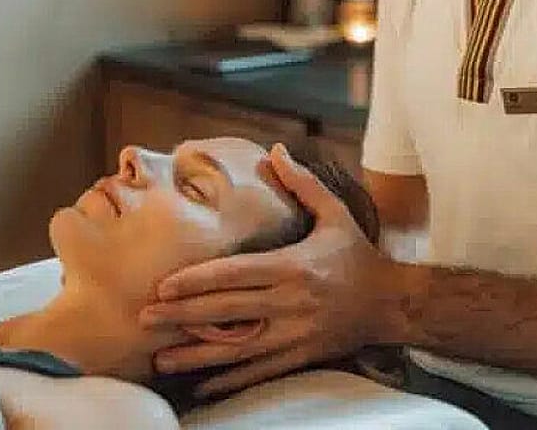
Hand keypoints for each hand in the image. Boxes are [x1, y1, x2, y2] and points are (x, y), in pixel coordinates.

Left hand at [140, 144, 396, 397]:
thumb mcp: (335, 213)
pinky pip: (260, 371)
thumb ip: (303, 184)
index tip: (164, 285)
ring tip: (161, 358)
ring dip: (196, 355)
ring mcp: (295, 333)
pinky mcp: (302, 355)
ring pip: (237, 348)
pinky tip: (202, 386)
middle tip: (145, 318)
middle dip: (182, 315)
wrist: (391, 302)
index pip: (236, 274)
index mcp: (293, 266)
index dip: (198, 280)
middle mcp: (291, 302)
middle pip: (227, 311)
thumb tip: (276, 150)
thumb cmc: (357, 255)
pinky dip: (229, 380)